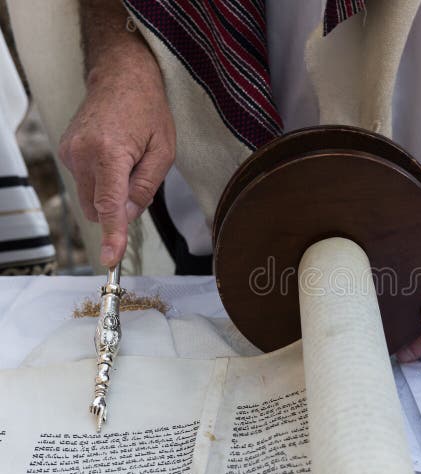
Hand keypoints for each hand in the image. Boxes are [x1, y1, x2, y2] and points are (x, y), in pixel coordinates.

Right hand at [59, 53, 174, 266]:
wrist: (121, 77)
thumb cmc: (148, 110)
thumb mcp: (164, 150)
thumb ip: (146, 187)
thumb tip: (126, 216)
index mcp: (109, 153)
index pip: (109, 206)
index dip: (112, 235)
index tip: (110, 258)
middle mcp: (82, 154)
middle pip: (98, 208)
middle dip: (119, 207)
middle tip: (140, 175)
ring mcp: (69, 153)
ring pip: (91, 198)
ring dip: (111, 192)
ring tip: (128, 159)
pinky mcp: (65, 152)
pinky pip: (86, 183)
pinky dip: (102, 180)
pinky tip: (114, 155)